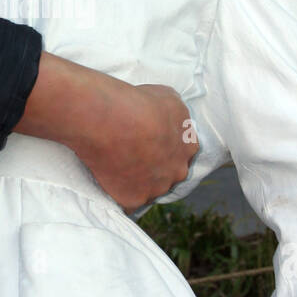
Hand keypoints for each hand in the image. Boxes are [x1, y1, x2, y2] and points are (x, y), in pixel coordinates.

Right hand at [15, 56, 198, 210]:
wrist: (109, 119)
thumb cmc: (137, 102)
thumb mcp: (167, 97)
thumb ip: (175, 114)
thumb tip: (169, 118)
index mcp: (189, 146)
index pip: (182, 152)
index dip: (164, 148)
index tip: (149, 143)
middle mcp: (178, 170)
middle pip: (169, 174)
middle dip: (155, 168)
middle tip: (132, 155)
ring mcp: (157, 188)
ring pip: (149, 189)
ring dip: (137, 181)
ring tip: (116, 165)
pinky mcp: (135, 199)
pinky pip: (128, 200)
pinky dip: (118, 191)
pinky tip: (107, 177)